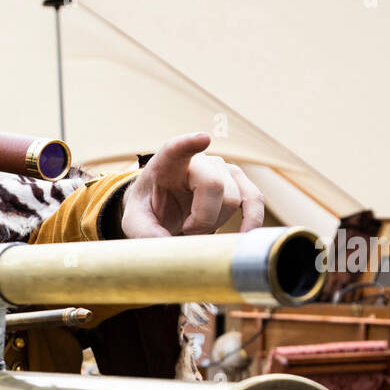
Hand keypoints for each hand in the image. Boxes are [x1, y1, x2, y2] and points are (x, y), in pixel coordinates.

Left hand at [121, 133, 264, 237]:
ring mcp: (221, 168)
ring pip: (232, 199)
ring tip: (196, 227)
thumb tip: (169, 249)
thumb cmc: (149, 207)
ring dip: (215, 223)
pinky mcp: (237, 182)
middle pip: (214, 185)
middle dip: (202, 218)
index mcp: (167, 162)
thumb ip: (146, 233)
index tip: (201, 140)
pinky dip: (252, 218)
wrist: (162, 204)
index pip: (178, 148)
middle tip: (186, 230)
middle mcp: (199, 160)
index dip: (189, 143)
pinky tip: (245, 235)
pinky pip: (254, 199)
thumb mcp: (135, 220)